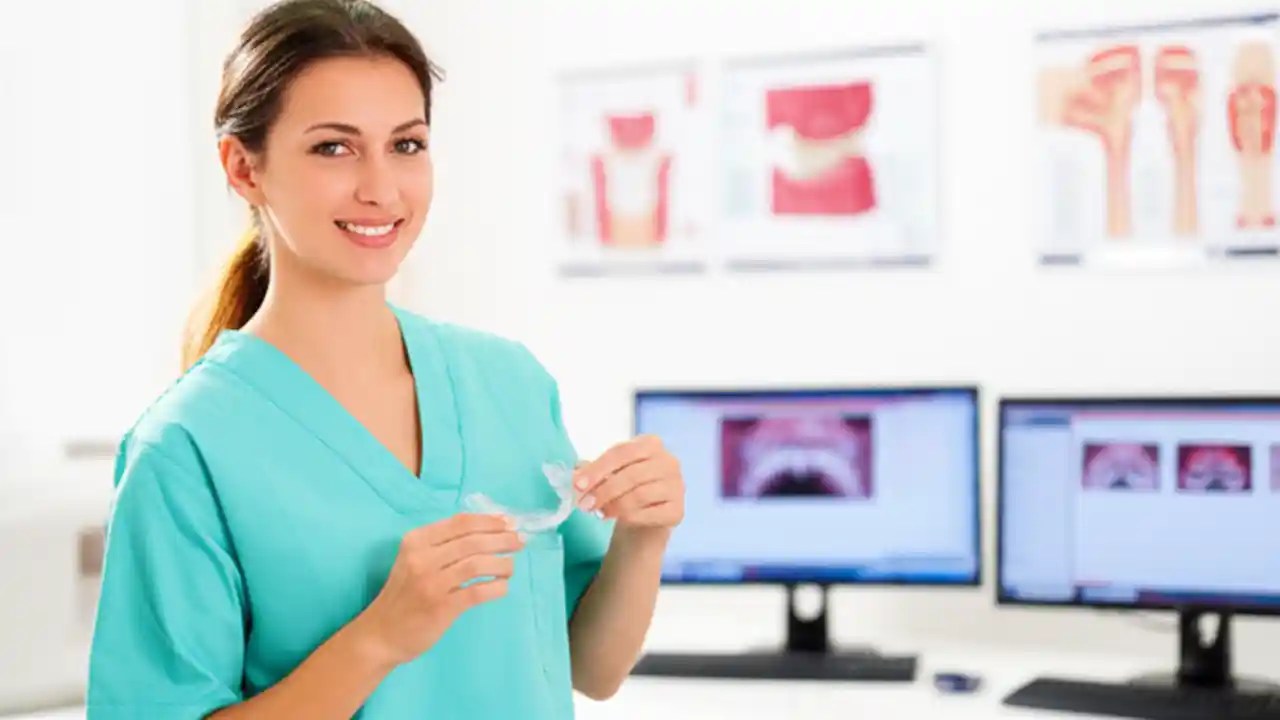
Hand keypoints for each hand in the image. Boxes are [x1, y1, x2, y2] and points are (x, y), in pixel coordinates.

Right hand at [353, 513, 522, 668]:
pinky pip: (477, 592)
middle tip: (519, 542)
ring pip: (477, 564)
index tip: (508, 522)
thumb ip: (442, 545)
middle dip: (502, 539)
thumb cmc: (403, 594)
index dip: (489, 521)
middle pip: (472, 541)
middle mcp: (422, 558)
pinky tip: (502, 587)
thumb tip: (487, 530)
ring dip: (501, 563)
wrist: (380, 634)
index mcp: (416, 541)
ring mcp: (431, 583)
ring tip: (510, 567)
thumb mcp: (414, 560)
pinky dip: (496, 587)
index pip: (460, 523)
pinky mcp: (441, 608)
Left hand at [573, 435, 684, 531]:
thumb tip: (575, 476)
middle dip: (603, 490)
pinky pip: (650, 514)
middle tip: (584, 504)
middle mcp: (669, 462)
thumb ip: (593, 472)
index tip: (577, 484)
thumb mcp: (608, 475)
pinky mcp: (678, 510)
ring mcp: (677, 486)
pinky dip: (630, 517)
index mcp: (650, 444)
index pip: (622, 452)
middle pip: (632, 474)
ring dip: (614, 506)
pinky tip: (619, 520)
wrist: (644, 519)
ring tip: (599, 512)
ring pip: (640, 495)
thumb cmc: (626, 489)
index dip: (598, 469)